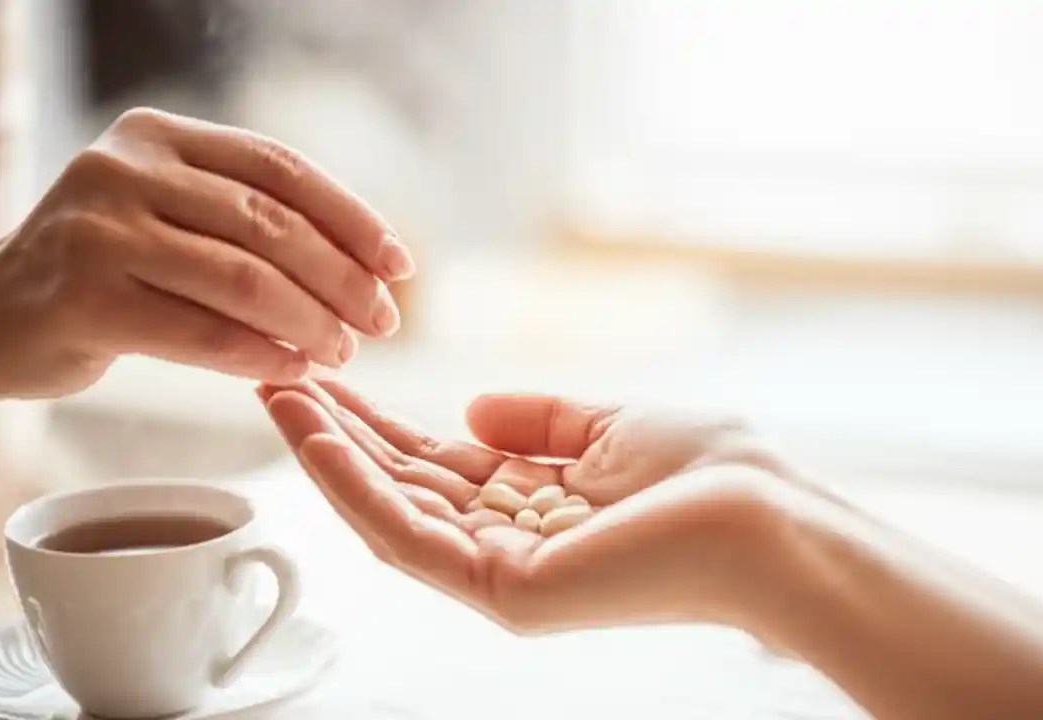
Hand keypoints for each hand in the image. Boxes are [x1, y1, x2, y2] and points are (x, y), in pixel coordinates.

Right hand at [0, 108, 411, 405]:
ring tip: (344, 352)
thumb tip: (368, 268)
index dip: (351, 217)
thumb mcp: (169, 219)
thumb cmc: (104, 272)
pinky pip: (202, 332)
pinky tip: (295, 372)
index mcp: (157, 138)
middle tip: (382, 322)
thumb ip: (247, 223)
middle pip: (270, 223)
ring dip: (310, 322)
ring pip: (243, 279)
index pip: (280, 167)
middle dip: (341, 278)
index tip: (399, 265)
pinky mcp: (83, 298)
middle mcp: (123, 169)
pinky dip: (261, 356)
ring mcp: (99, 231)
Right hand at [260, 379, 837, 636]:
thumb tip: (470, 410)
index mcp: (534, 505)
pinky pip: (408, 540)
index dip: (378, 419)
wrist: (766, 516)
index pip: (435, 463)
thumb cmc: (711, 472)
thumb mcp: (609, 425)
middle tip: (276, 374)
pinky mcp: (505, 592)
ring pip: (390, 512)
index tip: (327, 373)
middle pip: (402, 485)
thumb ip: (539, 421)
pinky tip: (315, 438)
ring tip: (277, 394)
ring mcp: (503, 574)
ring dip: (328, 455)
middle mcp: (509, 544)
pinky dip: (355, 489)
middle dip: (337, 432)